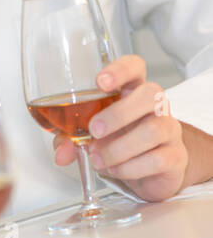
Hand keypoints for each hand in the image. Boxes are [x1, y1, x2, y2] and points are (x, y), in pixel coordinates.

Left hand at [52, 55, 187, 201]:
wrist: (150, 170)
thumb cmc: (117, 140)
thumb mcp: (89, 136)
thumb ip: (71, 139)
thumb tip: (60, 154)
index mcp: (132, 90)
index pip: (135, 66)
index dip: (120, 70)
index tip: (99, 82)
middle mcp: (155, 105)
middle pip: (150, 94)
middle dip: (118, 113)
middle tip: (94, 131)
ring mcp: (169, 129)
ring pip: (153, 130)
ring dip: (119, 148)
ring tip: (99, 159)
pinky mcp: (176, 156)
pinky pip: (158, 159)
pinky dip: (130, 167)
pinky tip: (115, 169)